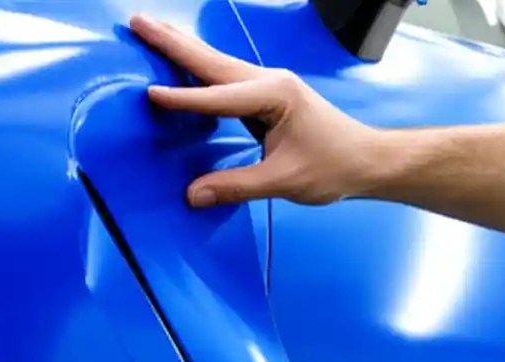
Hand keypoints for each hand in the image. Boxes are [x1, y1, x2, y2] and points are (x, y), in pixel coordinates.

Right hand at [129, 15, 383, 206]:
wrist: (367, 160)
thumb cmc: (335, 166)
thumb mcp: (285, 180)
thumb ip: (238, 186)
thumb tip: (194, 195)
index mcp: (275, 96)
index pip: (219, 98)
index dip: (185, 99)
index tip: (151, 95)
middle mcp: (270, 81)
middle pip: (212, 61)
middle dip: (172, 43)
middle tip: (137, 22)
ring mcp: (270, 85)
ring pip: (218, 63)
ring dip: (183, 48)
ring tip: (151, 31)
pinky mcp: (268, 96)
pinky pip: (225, 78)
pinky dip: (200, 67)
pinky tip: (183, 62)